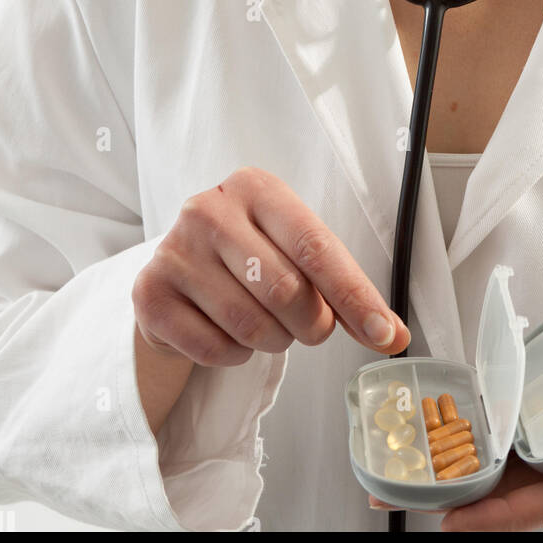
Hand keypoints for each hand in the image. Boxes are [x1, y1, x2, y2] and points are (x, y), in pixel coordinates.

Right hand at [133, 167, 410, 364]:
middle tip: (307, 327)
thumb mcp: (297, 254)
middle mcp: (209, 208)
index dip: (354, 295)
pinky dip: (235, 355)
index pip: (315, 246)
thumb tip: (393, 336)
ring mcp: (174, 249)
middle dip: (310, 325)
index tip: (384, 333)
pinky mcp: (150, 293)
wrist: (179, 275)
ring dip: (272, 342)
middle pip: (286, 291)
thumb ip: (345, 291)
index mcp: (256, 187)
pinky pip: (215, 349)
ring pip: (251, 326)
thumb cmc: (252, 259)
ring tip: (264, 324)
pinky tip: (226, 332)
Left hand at [368, 299, 542, 530]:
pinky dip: (478, 423)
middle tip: (398, 496)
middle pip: (516, 484)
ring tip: (402, 468)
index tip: (458, 520)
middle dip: (460, 497)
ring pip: (507, 455)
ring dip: (459, 464)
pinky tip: (441, 421)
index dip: (505, 513)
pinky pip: (512, 415)